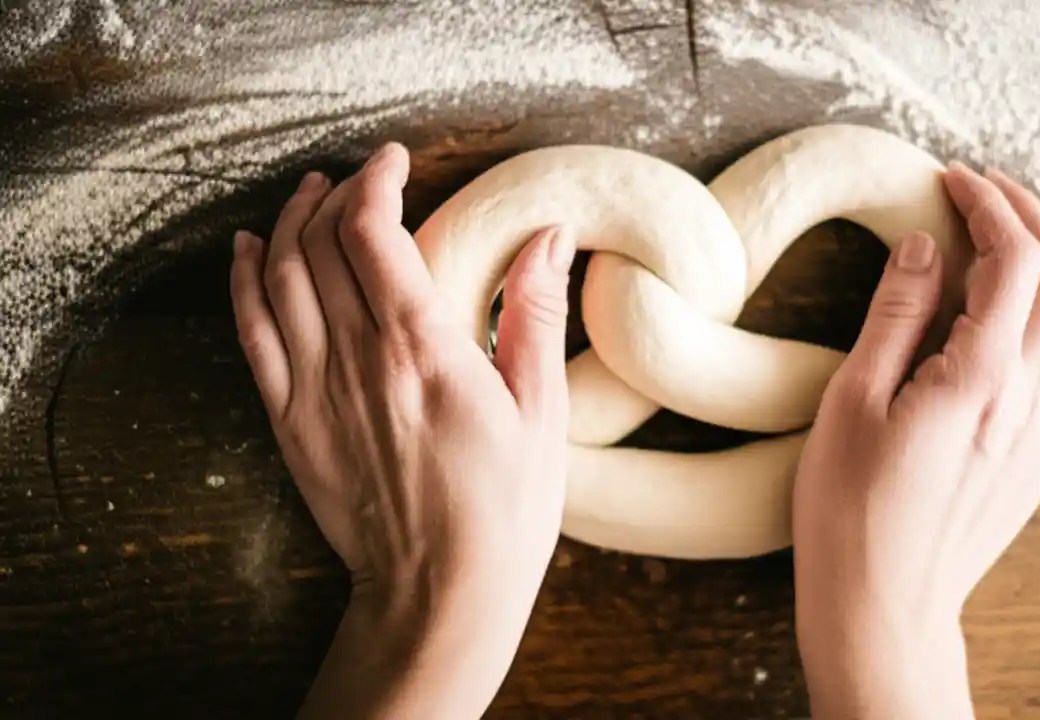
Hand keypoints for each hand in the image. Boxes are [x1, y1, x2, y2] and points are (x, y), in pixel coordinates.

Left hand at [230, 143, 574, 718]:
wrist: (441, 591)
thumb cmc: (505, 508)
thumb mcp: (543, 411)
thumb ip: (537, 316)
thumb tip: (550, 235)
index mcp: (424, 351)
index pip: (375, 232)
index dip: (377, 180)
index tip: (395, 160)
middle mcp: (359, 359)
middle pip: (322, 242)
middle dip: (336, 192)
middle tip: (360, 177)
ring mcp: (315, 390)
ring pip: (279, 276)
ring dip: (289, 223)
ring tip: (307, 195)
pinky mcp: (289, 422)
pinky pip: (250, 333)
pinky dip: (244, 282)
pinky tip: (250, 252)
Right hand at [792, 163, 1039, 718]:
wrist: (883, 602)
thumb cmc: (849, 509)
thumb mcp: (851, 401)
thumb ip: (896, 316)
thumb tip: (924, 247)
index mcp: (979, 379)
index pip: (1013, 261)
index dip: (988, 206)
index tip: (952, 180)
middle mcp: (1029, 399)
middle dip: (1030, 218)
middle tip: (984, 190)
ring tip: (1019, 237)